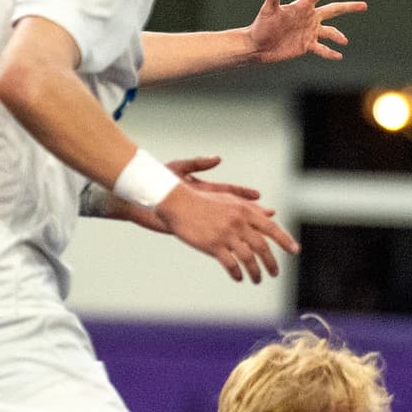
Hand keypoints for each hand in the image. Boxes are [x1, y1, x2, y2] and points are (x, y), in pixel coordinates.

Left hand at [122, 156, 261, 233]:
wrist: (141, 197)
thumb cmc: (157, 179)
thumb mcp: (178, 167)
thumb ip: (197, 163)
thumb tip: (217, 159)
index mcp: (205, 190)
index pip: (230, 193)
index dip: (244, 196)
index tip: (258, 197)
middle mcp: (206, 205)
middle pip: (233, 213)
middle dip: (251, 216)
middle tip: (270, 219)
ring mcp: (200, 220)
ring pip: (226, 228)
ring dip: (241, 234)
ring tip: (258, 240)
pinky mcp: (191, 231)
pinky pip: (211, 239)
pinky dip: (223, 245)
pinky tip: (234, 252)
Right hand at [154, 185, 298, 282]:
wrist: (178, 203)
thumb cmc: (204, 201)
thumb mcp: (230, 200)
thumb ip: (251, 208)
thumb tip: (272, 213)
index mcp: (244, 211)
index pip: (271, 228)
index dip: (285, 240)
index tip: (295, 251)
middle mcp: (238, 223)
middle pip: (262, 247)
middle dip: (271, 263)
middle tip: (275, 273)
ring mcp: (225, 235)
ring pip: (248, 259)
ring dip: (255, 272)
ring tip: (257, 280)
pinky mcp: (212, 245)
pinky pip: (230, 264)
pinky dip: (237, 274)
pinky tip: (239, 278)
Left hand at [245, 0, 362, 64]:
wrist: (257, 46)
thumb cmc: (261, 26)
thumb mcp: (268, 10)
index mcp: (302, 6)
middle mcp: (309, 17)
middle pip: (333, 10)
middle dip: (349, 7)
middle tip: (364, 5)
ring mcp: (309, 31)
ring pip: (330, 32)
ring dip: (338, 36)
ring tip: (344, 41)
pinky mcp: (307, 45)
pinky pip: (322, 49)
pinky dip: (330, 52)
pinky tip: (338, 56)